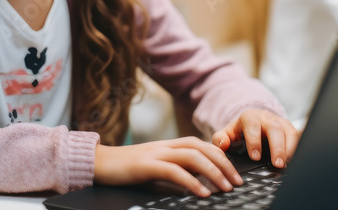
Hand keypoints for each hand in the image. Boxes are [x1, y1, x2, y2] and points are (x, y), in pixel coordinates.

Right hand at [93, 138, 241, 197]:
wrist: (99, 163)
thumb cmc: (127, 169)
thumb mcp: (155, 169)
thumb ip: (174, 172)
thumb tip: (196, 185)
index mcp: (169, 145)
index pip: (202, 144)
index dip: (221, 155)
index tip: (234, 170)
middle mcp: (166, 146)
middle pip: (202, 148)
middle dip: (224, 164)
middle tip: (237, 181)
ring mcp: (156, 153)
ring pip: (192, 157)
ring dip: (213, 172)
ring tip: (226, 187)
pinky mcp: (146, 165)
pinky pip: (174, 171)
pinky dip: (191, 182)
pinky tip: (202, 193)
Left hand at [211, 109, 299, 169]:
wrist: (255, 124)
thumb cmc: (240, 133)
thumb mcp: (227, 134)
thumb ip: (220, 139)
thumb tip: (222, 145)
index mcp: (250, 117)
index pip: (252, 126)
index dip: (254, 141)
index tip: (255, 157)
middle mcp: (267, 118)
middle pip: (274, 129)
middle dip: (277, 147)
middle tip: (277, 164)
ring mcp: (281, 123)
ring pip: (290, 132)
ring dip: (291, 148)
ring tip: (288, 164)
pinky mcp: (292, 130)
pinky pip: (299, 136)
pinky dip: (300, 147)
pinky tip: (299, 160)